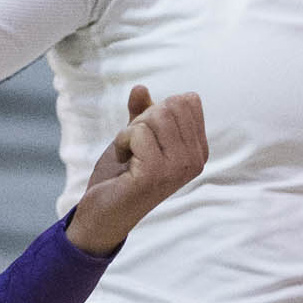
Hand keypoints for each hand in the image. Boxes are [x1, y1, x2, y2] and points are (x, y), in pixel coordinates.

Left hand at [66, 86, 206, 256]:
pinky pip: (138, 132)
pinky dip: (122, 141)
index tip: (147, 136)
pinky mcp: (156, 173)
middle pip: (172, 105)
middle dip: (144, 118)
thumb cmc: (123, 176)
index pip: (188, 101)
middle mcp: (195, 160)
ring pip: (156, 116)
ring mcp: (178, 168)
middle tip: (136, 146)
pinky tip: (124, 162)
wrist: (104, 214)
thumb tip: (140, 88)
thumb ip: (142, 112)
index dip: (158, 109)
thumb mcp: (136, 137)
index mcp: (198, 150)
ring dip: (131, 131)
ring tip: (130, 155)